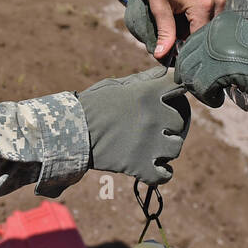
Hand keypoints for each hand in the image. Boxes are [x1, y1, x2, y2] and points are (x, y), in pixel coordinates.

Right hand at [78, 66, 191, 184]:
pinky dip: (161, 173)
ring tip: (153, 147)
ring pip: (175, 148)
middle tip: (153, 126)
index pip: (179, 87)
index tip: (170, 97)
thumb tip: (168, 72)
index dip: (176, 92)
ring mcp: (148, 143)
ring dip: (166, 148)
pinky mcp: (139, 166)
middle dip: (168, 124)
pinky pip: (164, 175)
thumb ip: (144, 80)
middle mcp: (153, 117)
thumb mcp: (117, 86)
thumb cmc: (92, 105)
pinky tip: (154, 167)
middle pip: (178, 122)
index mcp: (147, 94)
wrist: (69, 132)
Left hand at [140, 0, 225, 59]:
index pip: (200, 38)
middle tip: (177, 43)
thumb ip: (165, 32)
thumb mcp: (159, 6)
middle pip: (209, 32)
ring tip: (182, 28)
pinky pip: (215, 13)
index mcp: (202, 4)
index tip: (176, 54)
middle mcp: (217, 0)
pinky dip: (203, 19)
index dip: (188, 49)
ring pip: (213, 24)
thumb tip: (161, 55)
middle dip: (193, 40)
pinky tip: (189, 18)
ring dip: (199, 29)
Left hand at [174, 12, 247, 105]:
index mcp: (221, 22)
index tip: (196, 79)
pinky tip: (217, 100)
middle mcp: (216, 30)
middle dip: (190, 77)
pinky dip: (207, 97)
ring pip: (190, 73)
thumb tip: (196, 66)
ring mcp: (216, 48)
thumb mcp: (241, 46)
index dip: (190, 64)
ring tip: (211, 95)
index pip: (191, 43)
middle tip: (201, 90)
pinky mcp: (220, 67)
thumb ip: (219, 48)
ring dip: (197, 89)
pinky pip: (200, 87)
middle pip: (186, 58)